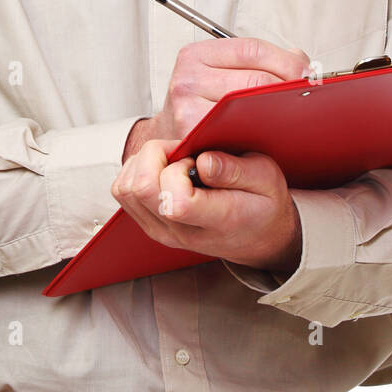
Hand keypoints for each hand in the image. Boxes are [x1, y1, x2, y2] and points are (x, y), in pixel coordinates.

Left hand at [112, 140, 302, 273]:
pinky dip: (136, 173)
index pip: (175, 202)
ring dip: (143, 163)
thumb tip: (202, 162)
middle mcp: (182, 232)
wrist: (260, 238)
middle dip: (155, 155)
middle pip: (140, 190)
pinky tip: (164, 170)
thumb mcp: (267, 177)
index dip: (177, 169)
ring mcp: (163, 232)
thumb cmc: (263, 203)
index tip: (197, 158)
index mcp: (217, 220)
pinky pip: (124, 194)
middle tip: (183, 154)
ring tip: (174, 161)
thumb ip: (236, 169)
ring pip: (125, 190)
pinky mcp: (150, 226)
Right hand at [122, 36, 309, 160]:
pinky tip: (273, 132)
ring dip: (279, 110)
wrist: (169, 138)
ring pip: (249, 105)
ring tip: (295, 114)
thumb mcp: (223, 73)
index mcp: (196, 54)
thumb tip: (300, 61)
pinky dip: (261, 132)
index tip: (309, 74)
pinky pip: (238, 131)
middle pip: (255, 79)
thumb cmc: (201, 105)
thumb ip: (260, 62)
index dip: (287, 62)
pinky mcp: (193, 135)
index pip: (253, 50)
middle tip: (309, 97)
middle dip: (289, 88)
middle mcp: (187, 78)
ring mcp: (187, 108)